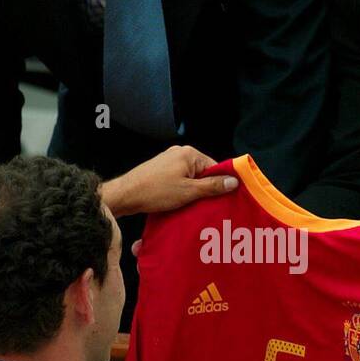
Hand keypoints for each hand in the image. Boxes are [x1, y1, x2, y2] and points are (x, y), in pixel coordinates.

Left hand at [102, 146, 237, 217]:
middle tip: (211, 207)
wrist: (125, 195)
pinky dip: (183, 190)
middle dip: (207, 189)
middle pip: (203, 172)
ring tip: (196, 207)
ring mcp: (169, 161)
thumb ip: (212, 187)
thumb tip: (234, 182)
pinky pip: (179, 179)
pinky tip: (182, 203)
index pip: (215, 167)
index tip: (225, 200)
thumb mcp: (189, 192)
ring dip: (194, 192)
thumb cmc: (156, 192)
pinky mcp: (160, 170)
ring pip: (191, 177)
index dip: (221, 184)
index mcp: (189, 153)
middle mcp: (180, 153)